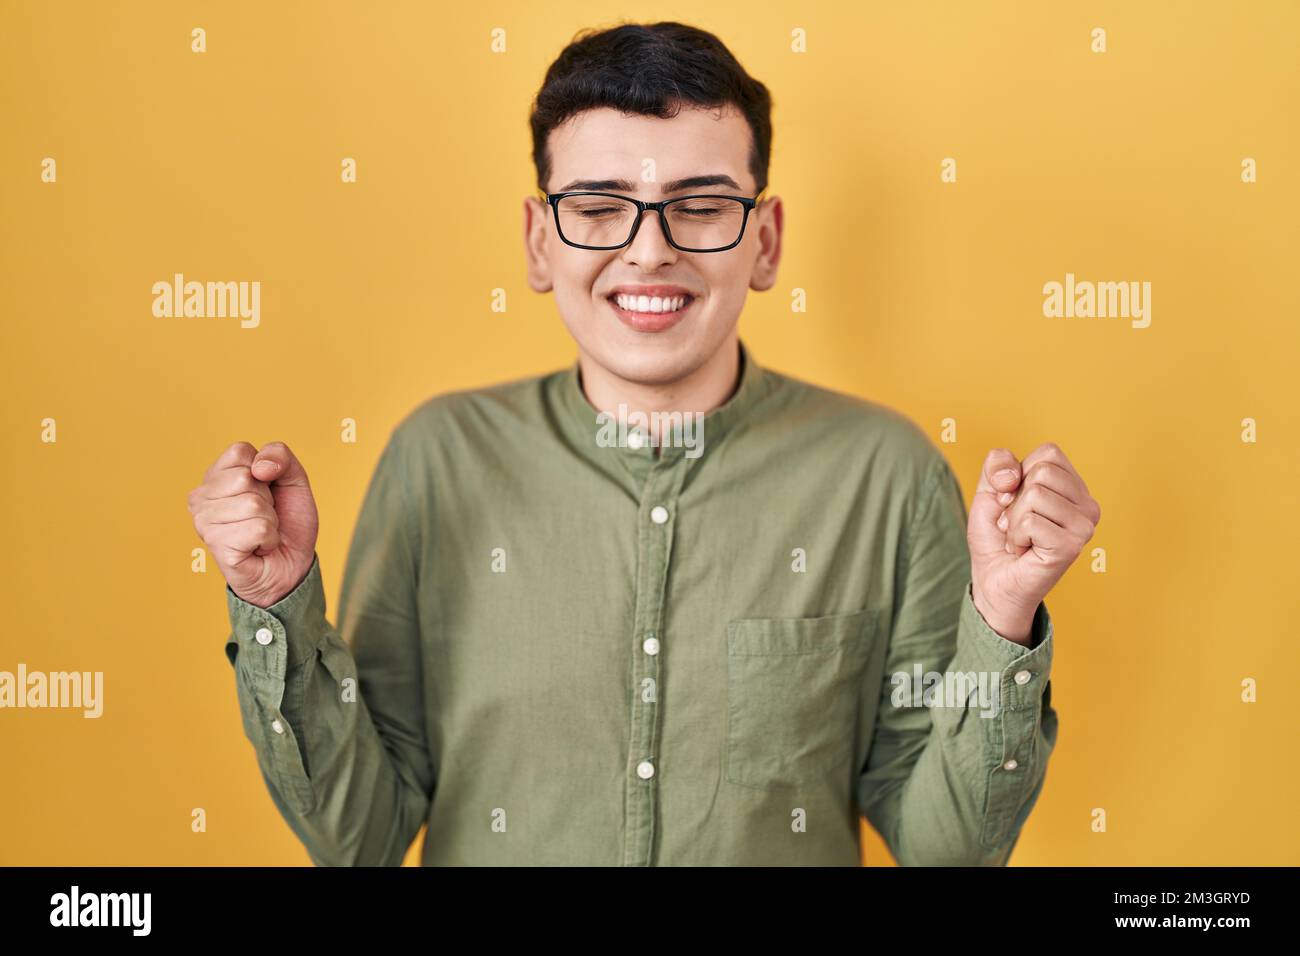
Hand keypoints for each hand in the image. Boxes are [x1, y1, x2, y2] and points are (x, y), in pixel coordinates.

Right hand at [187, 441, 318, 608]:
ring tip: (261, 532)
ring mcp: (204, 522)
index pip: (239, 451)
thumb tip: (259, 467)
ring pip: (253, 504)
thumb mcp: (293, 480)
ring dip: (269, 521)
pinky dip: (269, 539)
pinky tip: (259, 547)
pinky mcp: (216, 545)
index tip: (267, 490)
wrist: (292, 565)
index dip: (266, 471)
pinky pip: (259, 528)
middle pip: (245, 477)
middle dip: (268, 498)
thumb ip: (280, 456)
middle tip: (264, 516)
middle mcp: (201, 497)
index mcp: (215, 476)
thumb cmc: (287, 522)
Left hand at [967, 443, 1099, 642]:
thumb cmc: (997, 537)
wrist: (993, 581)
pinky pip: (1029, 521)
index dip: (1019, 474)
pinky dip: (1015, 536)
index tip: (1014, 500)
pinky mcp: (1072, 546)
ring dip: (1014, 520)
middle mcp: (1087, 505)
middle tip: (1019, 524)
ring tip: (1022, 538)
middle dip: (1016, 498)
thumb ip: (998, 465)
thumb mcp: (989, 490)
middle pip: (1042, 471)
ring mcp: (1084, 526)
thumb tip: (1013, 476)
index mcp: (1074, 487)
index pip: (1049, 453)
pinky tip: (1024, 550)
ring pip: (1034, 494)